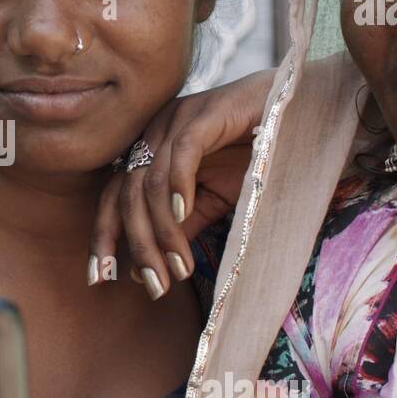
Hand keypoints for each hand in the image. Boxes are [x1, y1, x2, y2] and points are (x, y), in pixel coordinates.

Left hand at [88, 68, 273, 298]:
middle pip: (125, 193)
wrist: (297, 112)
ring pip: (151, 181)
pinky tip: (184, 215)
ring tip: (178, 267)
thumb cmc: (253, 156)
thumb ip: (177, 230)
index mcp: (149, 151)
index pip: (112, 197)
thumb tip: (136, 273)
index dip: (103, 236)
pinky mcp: (205, 112)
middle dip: (137, 244)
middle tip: (153, 285)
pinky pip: (182, 152)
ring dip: (163, 231)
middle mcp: (154, 133)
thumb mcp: (210, 202)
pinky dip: (178, 186)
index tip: (99, 278)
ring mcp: (177, 119)